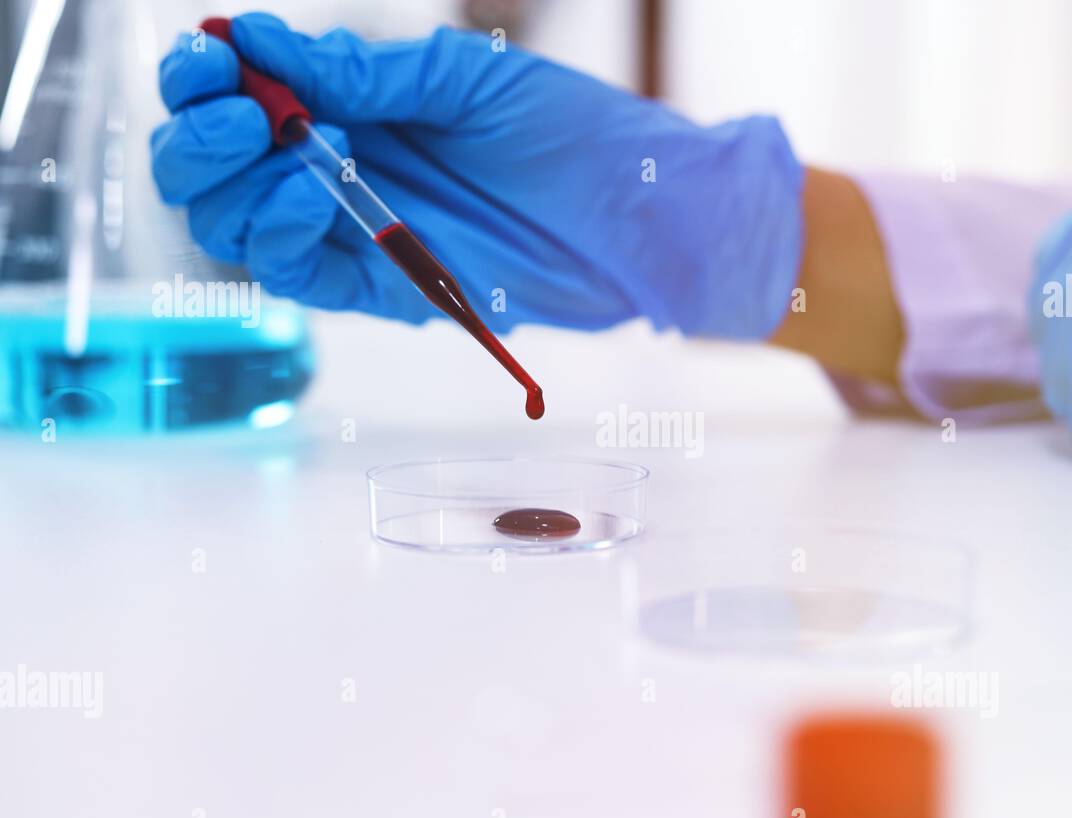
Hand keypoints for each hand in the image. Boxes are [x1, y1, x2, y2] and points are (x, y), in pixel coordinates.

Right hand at [150, 13, 803, 335]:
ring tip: (275, 140)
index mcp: (356, 109)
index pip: (244, 99)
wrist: (641, 216)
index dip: (203, 80)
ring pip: (238, 228)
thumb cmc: (573, 134)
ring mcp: (358, 233)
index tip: (210, 57)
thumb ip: (365, 71)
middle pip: (216, 173)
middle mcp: (342, 172)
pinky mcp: (385, 287)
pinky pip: (299, 276)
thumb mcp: (465, 80)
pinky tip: (307, 189)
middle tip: (232, 107)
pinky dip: (280, 232)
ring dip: (229, 184)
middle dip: (196, 137)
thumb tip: (259, 41)